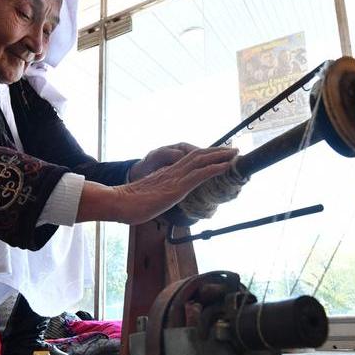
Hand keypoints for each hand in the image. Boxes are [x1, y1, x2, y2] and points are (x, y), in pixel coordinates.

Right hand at [77, 147, 237, 224]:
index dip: (207, 156)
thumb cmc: (130, 205)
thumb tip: (161, 199)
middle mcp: (173, 172)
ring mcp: (175, 178)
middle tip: (234, 149)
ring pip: (202, 161)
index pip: (190, 161)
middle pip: (199, 156)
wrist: (119, 204)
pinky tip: (226, 166)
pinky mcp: (177, 187)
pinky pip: (200, 174)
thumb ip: (158, 195)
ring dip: (220, 156)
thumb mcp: (150, 199)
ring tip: (235, 152)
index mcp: (167, 174)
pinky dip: (215, 168)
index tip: (220, 155)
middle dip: (218, 151)